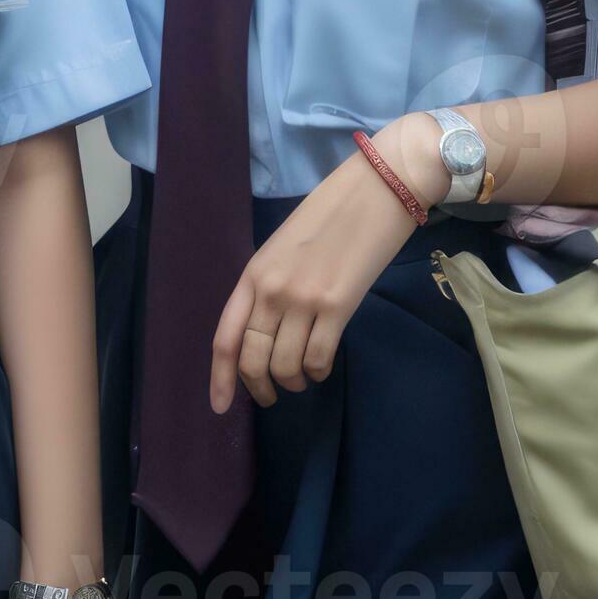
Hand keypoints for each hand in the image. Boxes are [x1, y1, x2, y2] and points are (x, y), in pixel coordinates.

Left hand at [209, 119, 433, 412]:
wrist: (376, 191)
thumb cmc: (330, 216)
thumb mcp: (283, 248)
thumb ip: (269, 286)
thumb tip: (263, 331)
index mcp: (253, 273)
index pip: (224, 337)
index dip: (220, 377)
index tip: (221, 407)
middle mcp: (271, 289)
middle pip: (251, 358)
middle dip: (259, 387)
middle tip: (271, 395)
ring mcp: (303, 298)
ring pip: (285, 365)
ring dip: (291, 382)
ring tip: (300, 379)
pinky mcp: (338, 305)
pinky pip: (318, 358)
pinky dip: (318, 372)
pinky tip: (321, 368)